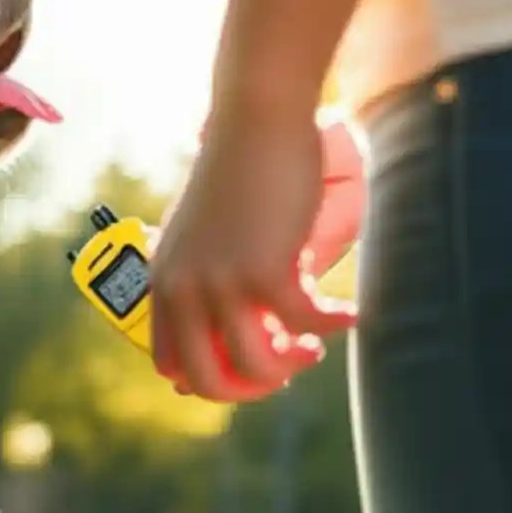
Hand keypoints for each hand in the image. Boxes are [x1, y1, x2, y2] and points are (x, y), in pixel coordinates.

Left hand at [148, 109, 357, 401]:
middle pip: (210, 381)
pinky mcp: (263, 270)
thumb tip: (231, 343)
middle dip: (255, 388)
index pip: (172, 366)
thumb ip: (203, 284)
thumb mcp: (201, 239)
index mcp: (162, 284)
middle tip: (287, 364)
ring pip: (260, 366)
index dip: (214, 380)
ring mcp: (220, 283)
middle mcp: (183, 290)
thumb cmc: (235, 178)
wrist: (253, 124)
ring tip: (314, 343)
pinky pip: (306, 325)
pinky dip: (333, 325)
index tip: (249, 367)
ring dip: (296, 362)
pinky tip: (349, 314)